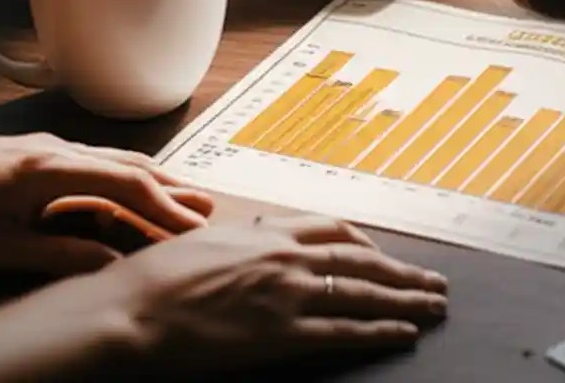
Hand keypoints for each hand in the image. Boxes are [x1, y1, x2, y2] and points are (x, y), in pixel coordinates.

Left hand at [0, 132, 212, 275]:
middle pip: (131, 166)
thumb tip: (112, 261)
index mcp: (52, 171)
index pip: (127, 187)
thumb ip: (60, 253)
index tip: (194, 229)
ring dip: (154, 178)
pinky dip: (127, 174)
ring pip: (116, 159)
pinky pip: (97, 160)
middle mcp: (57, 151)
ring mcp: (47, 147)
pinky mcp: (35, 152)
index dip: (166, 209)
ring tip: (184, 195)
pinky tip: (133, 186)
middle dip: (172, 187)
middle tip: (208, 208)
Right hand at [101, 215, 448, 373]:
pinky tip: (403, 334)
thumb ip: (240, 241)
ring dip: (406, 300)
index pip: (333, 230)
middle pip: (362, 261)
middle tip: (434, 281)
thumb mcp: (202, 242)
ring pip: (364, 293)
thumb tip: (255, 238)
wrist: (130, 310)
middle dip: (403, 272)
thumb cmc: (152, 279)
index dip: (366, 244)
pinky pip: (345, 331)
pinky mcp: (284, 333)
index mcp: (266, 232)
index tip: (383, 253)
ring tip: (434, 306)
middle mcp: (287, 257)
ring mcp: (289, 294)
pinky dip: (380, 331)